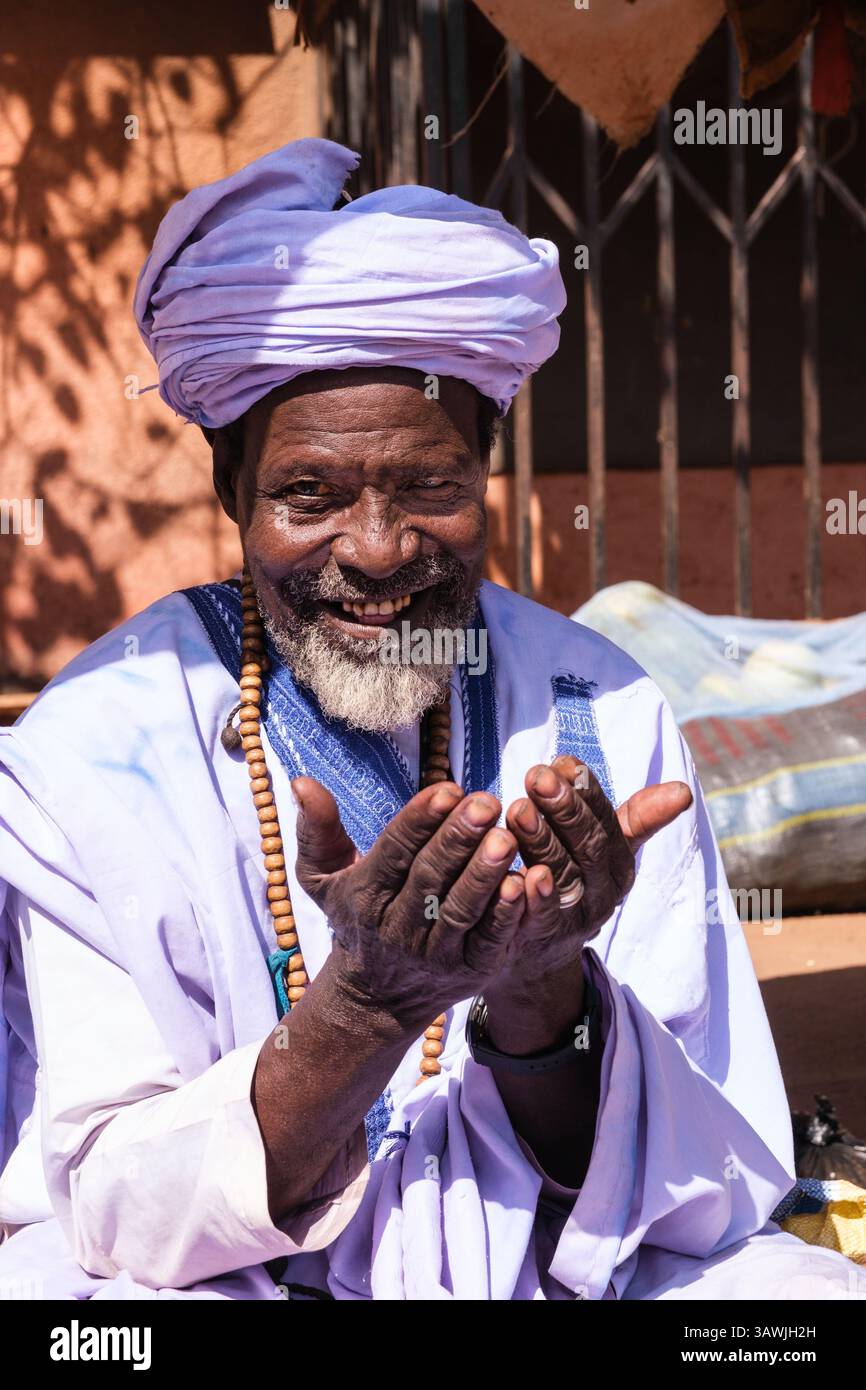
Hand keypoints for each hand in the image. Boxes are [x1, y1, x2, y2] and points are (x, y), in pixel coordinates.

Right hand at [291, 777, 526, 1034]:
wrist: (377, 998)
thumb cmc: (356, 916)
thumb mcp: (324, 877)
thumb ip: (317, 829)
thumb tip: (302, 781)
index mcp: (365, 897)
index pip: (393, 854)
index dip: (419, 822)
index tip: (447, 790)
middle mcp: (399, 929)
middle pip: (430, 879)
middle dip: (457, 840)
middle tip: (486, 803)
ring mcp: (438, 954)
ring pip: (463, 911)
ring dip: (486, 875)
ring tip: (507, 838)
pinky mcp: (474, 971)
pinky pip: (494, 941)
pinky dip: (512, 914)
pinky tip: (529, 881)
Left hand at [498, 755, 692, 989]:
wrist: (539, 954)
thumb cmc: (571, 881)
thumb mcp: (605, 851)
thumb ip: (635, 818)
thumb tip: (683, 790)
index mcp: (618, 865)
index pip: (608, 822)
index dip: (587, 792)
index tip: (565, 762)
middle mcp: (602, 892)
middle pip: (588, 846)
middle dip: (565, 809)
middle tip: (538, 776)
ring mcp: (574, 918)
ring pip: (562, 875)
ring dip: (541, 840)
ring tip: (519, 809)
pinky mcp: (541, 940)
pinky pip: (540, 917)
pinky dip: (532, 895)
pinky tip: (516, 873)